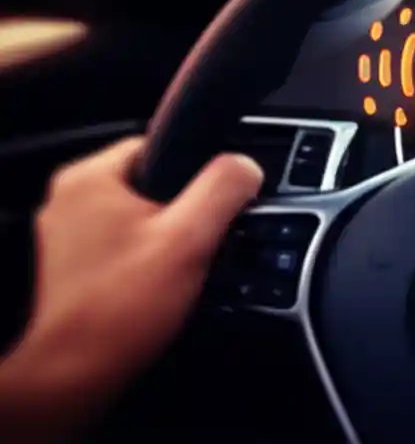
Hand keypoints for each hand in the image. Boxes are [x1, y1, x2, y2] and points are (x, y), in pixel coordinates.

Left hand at [0, 138, 262, 442]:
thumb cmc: (124, 306)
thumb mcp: (191, 237)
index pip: (157, 145)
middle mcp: (67, 200)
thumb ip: (224, 189)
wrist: (79, 371)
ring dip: (164, 236)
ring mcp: (65, 235)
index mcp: (88, 177)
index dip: (195, 171)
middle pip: (150, 184)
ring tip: (178, 267)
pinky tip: (158, 284)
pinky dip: (145, 258)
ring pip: (137, 217)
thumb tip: (246, 165)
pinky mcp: (71, 266)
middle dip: (181, 210)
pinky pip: (123, 244)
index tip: (214, 201)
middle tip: (198, 241)